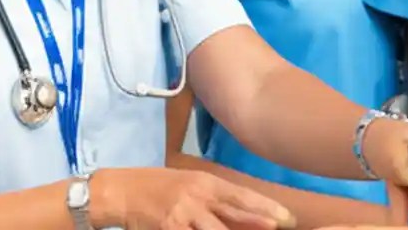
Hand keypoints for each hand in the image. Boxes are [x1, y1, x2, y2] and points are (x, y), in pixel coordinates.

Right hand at [91, 167, 295, 229]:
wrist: (118, 191)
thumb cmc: (155, 188)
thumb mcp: (187, 186)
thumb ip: (213, 201)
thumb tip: (244, 216)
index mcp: (204, 182)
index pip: (242, 196)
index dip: (267, 208)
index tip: (288, 218)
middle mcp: (197, 196)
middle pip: (237, 214)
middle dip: (262, 223)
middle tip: (282, 228)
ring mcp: (183, 214)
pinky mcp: (169, 229)